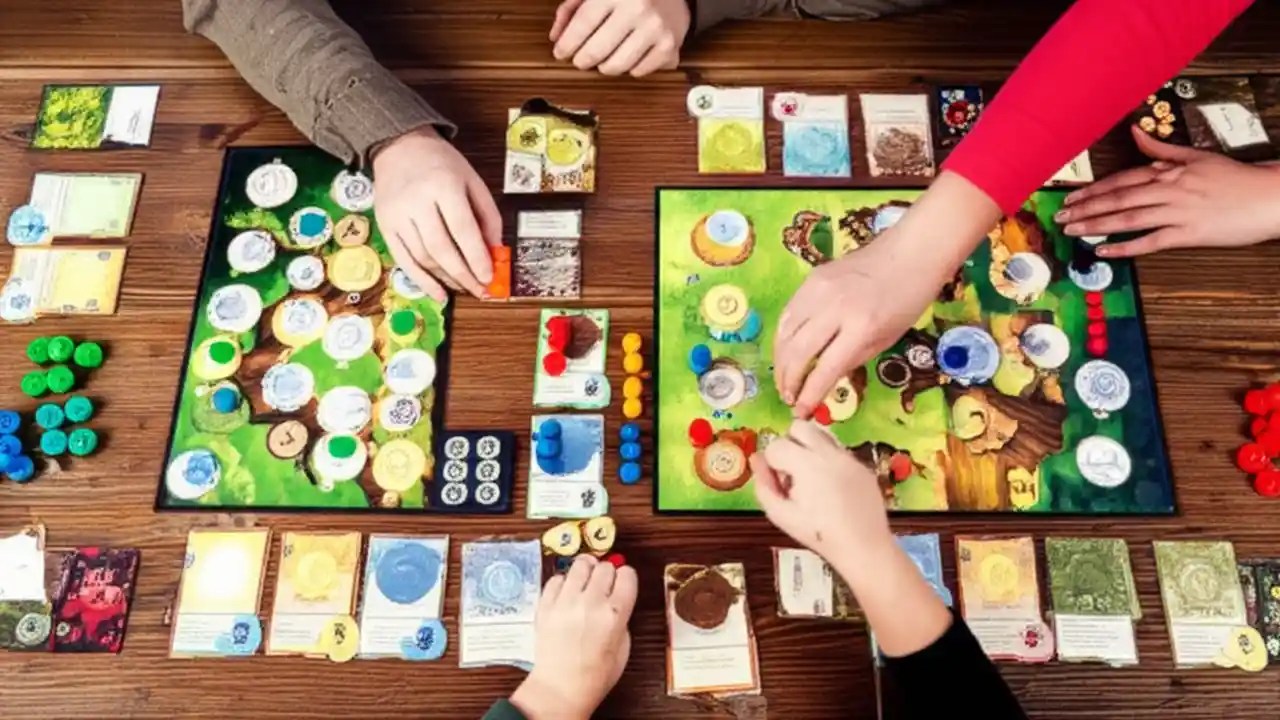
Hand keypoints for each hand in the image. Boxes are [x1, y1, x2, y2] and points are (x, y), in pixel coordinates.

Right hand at [372, 126, 501, 301]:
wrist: (399, 146)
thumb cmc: (441, 164)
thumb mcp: (472, 180)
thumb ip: (487, 215)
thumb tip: (495, 250)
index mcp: (444, 185)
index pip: (462, 229)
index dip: (476, 257)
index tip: (488, 277)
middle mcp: (417, 201)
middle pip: (441, 249)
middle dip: (463, 275)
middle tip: (479, 290)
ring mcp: (397, 215)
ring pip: (423, 257)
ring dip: (446, 278)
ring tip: (464, 287)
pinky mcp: (385, 225)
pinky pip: (404, 260)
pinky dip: (422, 281)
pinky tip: (438, 294)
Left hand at [510, 555, 637, 719]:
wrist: (561, 687)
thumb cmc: (593, 675)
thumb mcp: (623, 647)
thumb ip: (622, 618)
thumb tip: (618, 599)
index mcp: (615, 614)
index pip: (627, 574)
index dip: (626, 577)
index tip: (623, 581)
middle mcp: (591, 603)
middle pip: (605, 567)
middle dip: (607, 573)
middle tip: (604, 583)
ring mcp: (566, 602)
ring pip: (580, 564)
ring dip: (586, 570)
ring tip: (586, 579)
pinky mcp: (546, 605)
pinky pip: (556, 578)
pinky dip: (564, 582)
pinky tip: (567, 592)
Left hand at [550, 0, 689, 76]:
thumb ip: (571, 8)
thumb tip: (556, 37)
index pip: (582, 25)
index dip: (567, 44)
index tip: (560, 53)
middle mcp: (637, 8)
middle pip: (597, 51)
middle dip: (582, 60)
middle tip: (580, 59)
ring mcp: (655, 28)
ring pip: (617, 66)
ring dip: (604, 67)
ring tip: (604, 58)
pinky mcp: (670, 45)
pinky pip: (639, 71)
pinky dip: (629, 68)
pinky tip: (628, 54)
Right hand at [751, 420, 892, 566]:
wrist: (863, 546)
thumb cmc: (819, 534)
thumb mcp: (781, 516)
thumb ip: (763, 485)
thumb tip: (756, 460)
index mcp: (806, 464)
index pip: (776, 445)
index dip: (772, 464)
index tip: (780, 483)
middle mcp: (829, 453)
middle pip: (800, 427)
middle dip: (790, 443)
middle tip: (793, 470)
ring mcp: (848, 457)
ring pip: (822, 434)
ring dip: (810, 448)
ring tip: (812, 477)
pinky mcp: (862, 465)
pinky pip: (839, 451)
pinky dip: (830, 461)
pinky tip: (832, 487)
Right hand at [772, 236, 942, 418]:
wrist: (910, 253)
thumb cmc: (907, 300)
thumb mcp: (885, 339)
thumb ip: (852, 359)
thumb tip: (822, 378)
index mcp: (861, 327)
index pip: (824, 370)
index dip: (809, 395)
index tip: (801, 412)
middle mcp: (834, 308)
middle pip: (797, 352)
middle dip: (788, 381)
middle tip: (788, 397)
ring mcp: (819, 290)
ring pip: (785, 333)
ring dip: (780, 361)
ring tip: (784, 379)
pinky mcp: (811, 278)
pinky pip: (788, 313)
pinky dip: (783, 336)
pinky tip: (786, 350)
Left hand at [1057, 125, 1279, 257]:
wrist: (1269, 196)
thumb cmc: (1234, 178)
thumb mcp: (1197, 157)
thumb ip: (1161, 149)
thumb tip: (1134, 130)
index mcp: (1168, 172)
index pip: (1122, 180)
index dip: (1093, 190)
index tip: (1070, 198)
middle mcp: (1168, 190)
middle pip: (1118, 199)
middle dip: (1086, 208)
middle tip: (1060, 218)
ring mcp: (1177, 212)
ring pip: (1128, 219)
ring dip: (1097, 225)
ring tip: (1073, 232)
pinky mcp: (1188, 234)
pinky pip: (1150, 241)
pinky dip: (1125, 247)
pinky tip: (1104, 251)